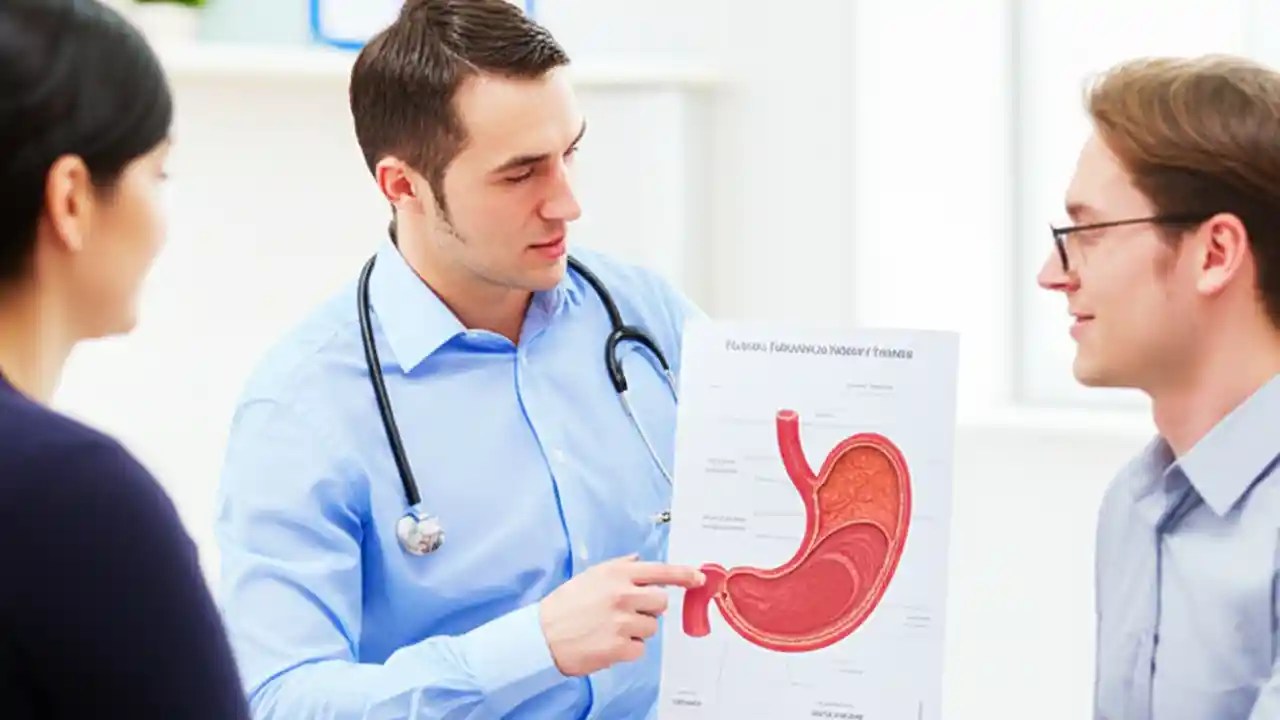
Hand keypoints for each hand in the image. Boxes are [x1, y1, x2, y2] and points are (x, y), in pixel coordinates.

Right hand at [539, 554, 705, 676]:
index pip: (660, 571)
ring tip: (612, 629)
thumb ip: (619, 567)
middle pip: (660, 602)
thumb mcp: (590, 575)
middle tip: (628, 612)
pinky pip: (640, 649)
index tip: (698, 579)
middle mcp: (622, 596)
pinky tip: (608, 643)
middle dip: (649, 608)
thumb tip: (639, 560)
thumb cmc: (565, 605)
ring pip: (651, 628)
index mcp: (616, 575)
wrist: (542, 636)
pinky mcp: (619, 648)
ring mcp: (622, 623)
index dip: (684, 575)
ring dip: (637, 630)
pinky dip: (628, 649)